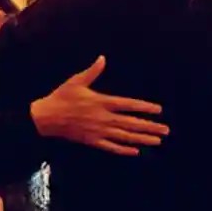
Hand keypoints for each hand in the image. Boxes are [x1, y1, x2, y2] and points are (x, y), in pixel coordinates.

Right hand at [31, 56, 169, 156]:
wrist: (45, 118)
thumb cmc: (61, 97)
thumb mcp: (76, 81)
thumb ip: (92, 71)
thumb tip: (102, 58)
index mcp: (101, 102)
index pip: (128, 105)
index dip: (144, 107)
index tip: (158, 110)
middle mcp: (103, 118)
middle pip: (131, 123)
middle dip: (149, 127)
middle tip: (165, 130)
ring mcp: (98, 131)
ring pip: (124, 136)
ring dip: (142, 139)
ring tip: (157, 141)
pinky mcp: (92, 141)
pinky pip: (111, 147)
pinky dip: (124, 150)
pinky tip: (136, 151)